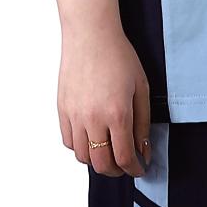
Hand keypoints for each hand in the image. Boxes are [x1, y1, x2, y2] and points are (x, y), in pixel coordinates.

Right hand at [59, 19, 151, 174]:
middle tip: (125, 165)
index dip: (135, 169)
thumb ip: (143, 123)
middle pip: (101, 164)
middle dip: (116, 171)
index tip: (140, 168)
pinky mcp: (62, 109)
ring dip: (97, 160)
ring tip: (108, 152)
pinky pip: (69, 141)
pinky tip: (92, 138)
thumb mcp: (141, 89)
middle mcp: (93, 119)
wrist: (91, 35)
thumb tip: (143, 149)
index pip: (125, 158)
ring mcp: (74, 115)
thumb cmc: (118, 56)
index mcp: (117, 114)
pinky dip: (81, 147)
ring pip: (83, 156)